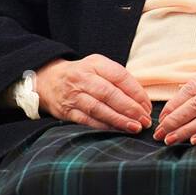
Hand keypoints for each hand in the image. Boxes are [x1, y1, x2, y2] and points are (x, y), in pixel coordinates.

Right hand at [36, 54, 151, 132]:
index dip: (136, 92)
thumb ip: (119, 81)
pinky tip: (118, 131)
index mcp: (95, 64)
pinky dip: (104, 126)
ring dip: (119, 120)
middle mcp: (82, 78)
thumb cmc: (83, 76)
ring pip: (98, 109)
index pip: (120, 76)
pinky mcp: (67, 111)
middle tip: (145, 119)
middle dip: (130, 108)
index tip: (148, 106)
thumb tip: (143, 103)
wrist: (47, 81)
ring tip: (135, 127)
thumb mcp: (99, 68)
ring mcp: (73, 95)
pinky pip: (87, 120)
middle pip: (109, 94)